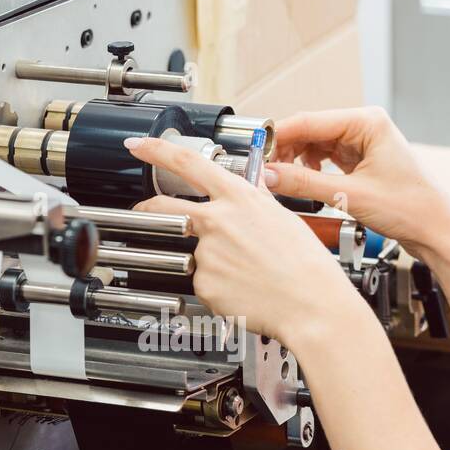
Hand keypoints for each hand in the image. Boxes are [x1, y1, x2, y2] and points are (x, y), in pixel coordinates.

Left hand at [123, 136, 361, 352]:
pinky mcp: (203, 284)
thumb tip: (249, 188)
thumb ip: (254, 200)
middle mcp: (217, 221)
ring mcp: (206, 254)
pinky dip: (219, 287)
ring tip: (246, 274)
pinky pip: (203, 283)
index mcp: (238, 197)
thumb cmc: (306, 264)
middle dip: (149, 207)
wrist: (311, 304)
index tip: (138, 145)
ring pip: (195, 253)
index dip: (156, 150)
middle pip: (165, 206)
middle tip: (146, 211)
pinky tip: (244, 290)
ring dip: (212, 262)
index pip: (187, 163)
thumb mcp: (282, 216)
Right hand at [266, 107, 449, 263]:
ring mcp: (364, 143)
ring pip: (316, 146)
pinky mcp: (362, 161)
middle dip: (286, 151)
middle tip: (265, 171)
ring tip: (284, 181)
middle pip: (310, 131)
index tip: (256, 151)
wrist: (436, 232)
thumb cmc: (411, 208)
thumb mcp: (350, 196)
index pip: (310, 121)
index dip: (279, 136)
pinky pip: (326, 160)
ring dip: (297, 162)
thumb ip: (304, 184)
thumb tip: (269, 175)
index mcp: (367, 122)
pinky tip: (306, 184)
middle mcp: (365, 127)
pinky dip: (312, 171)